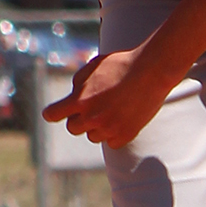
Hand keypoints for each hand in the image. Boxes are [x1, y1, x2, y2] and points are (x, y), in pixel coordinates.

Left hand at [41, 49, 174, 148]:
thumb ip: (78, 84)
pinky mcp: (125, 135)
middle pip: (73, 127)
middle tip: (92, 107)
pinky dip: (114, 133)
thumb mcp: (93, 67)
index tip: (55, 113)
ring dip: (97, 126)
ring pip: (93, 136)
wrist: (152, 71)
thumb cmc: (121, 64)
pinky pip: (111, 142)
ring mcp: (109, 128)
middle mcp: (91, 117)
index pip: (53, 114)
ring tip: (111, 109)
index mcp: (80, 99)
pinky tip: (122, 117)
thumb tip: (72, 97)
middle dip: (79, 118)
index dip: (53, 113)